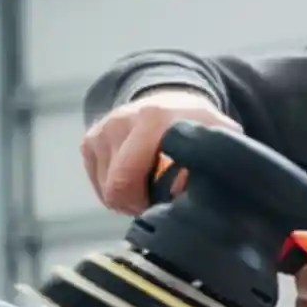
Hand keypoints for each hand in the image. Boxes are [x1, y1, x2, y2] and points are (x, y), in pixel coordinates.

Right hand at [80, 88, 240, 214]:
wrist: (173, 102)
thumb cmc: (198, 128)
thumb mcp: (218, 139)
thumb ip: (213, 163)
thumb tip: (187, 198)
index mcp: (152, 118)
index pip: (128, 179)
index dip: (148, 202)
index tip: (170, 200)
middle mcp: (120, 120)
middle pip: (115, 190)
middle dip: (137, 205)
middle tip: (160, 201)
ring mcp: (102, 130)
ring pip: (107, 192)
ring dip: (129, 199)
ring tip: (152, 186)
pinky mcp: (89, 141)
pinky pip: (98, 185)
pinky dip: (116, 190)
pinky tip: (137, 179)